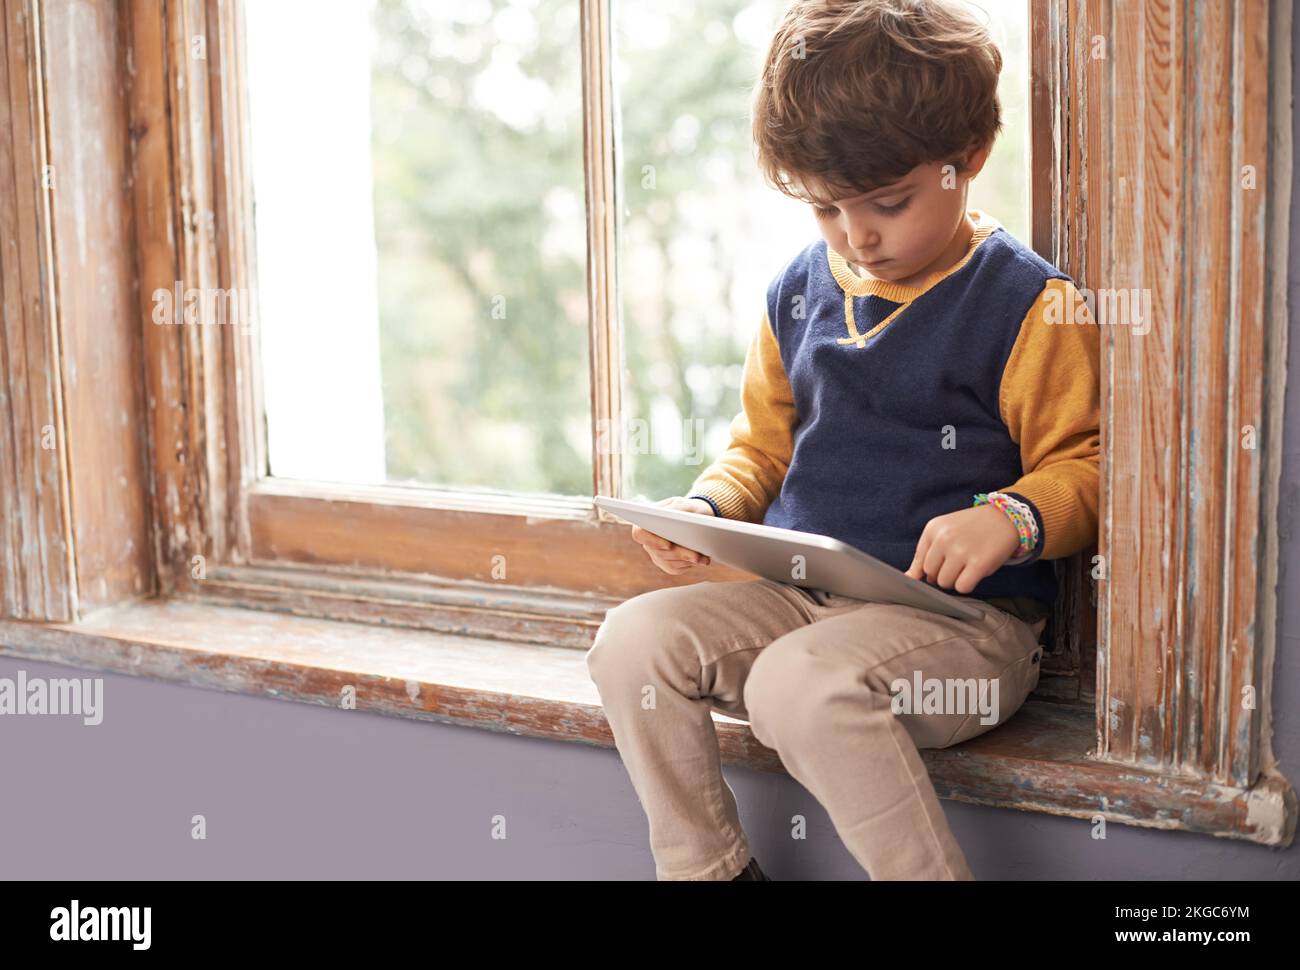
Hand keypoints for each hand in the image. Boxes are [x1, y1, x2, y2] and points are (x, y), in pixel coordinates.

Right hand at [630, 496, 714, 574]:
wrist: (696, 520)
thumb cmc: (688, 509)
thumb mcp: (685, 504)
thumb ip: (678, 508)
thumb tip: (674, 517)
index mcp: (646, 522)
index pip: (639, 534)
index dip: (651, 541)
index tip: (668, 545)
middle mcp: (648, 541)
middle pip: (659, 552)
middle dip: (680, 554)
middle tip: (696, 556)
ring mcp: (656, 554)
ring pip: (668, 562)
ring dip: (688, 560)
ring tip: (704, 558)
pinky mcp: (666, 564)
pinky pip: (675, 568)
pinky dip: (689, 565)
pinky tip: (701, 560)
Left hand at [904, 504, 1022, 593]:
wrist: (1005, 517)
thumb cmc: (971, 527)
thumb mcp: (944, 531)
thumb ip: (924, 554)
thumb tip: (909, 578)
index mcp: (933, 529)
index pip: (919, 563)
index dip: (930, 570)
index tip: (940, 569)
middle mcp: (944, 539)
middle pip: (931, 575)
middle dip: (943, 575)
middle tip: (958, 565)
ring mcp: (961, 551)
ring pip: (945, 583)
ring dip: (955, 581)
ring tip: (966, 567)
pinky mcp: (978, 563)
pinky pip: (962, 587)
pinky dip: (968, 585)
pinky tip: (975, 573)